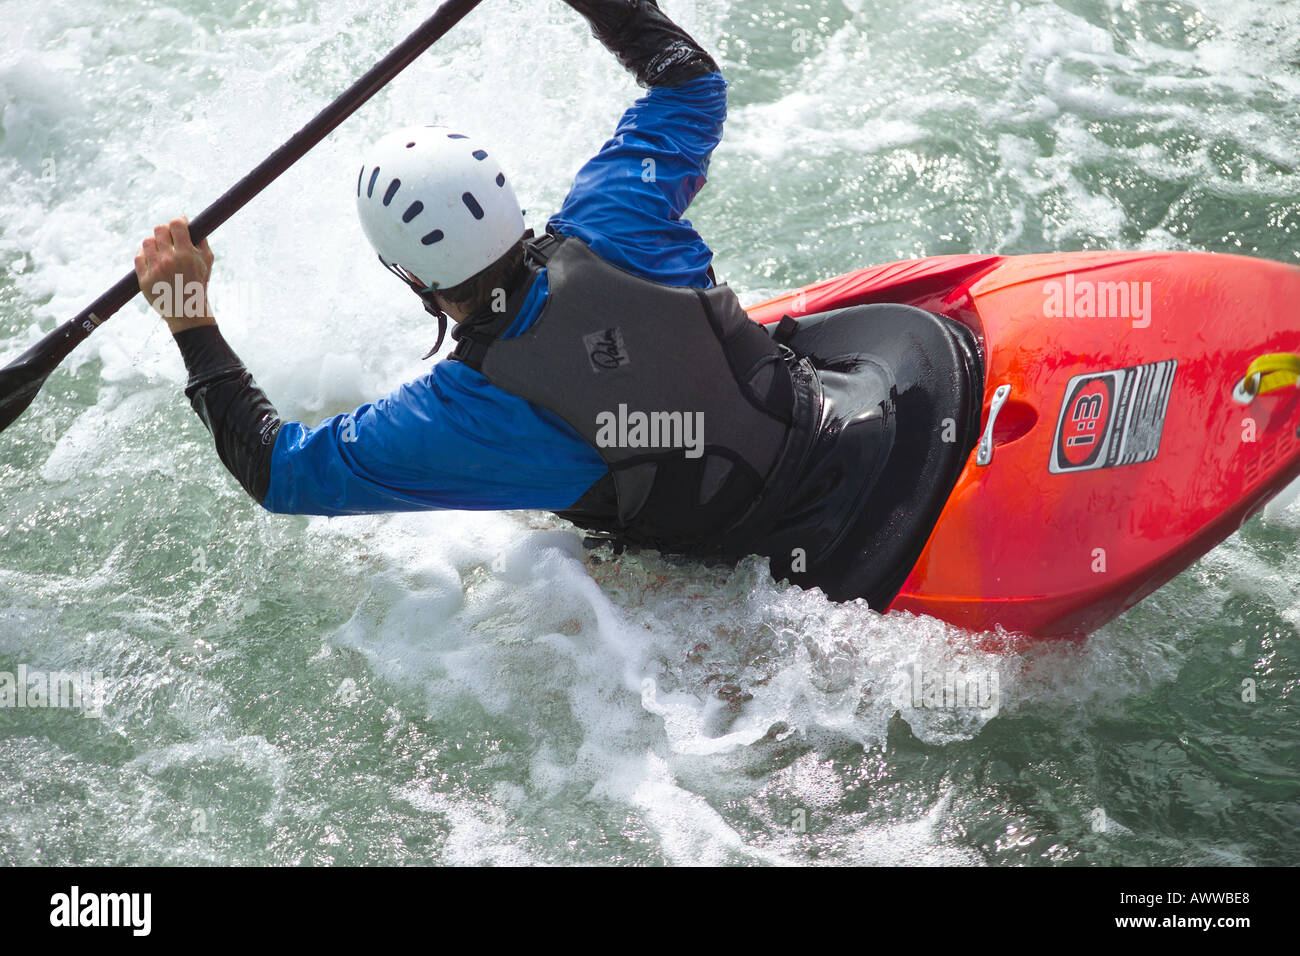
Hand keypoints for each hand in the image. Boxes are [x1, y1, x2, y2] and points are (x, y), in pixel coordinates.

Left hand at [134, 217, 216, 332]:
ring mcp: (155, 270)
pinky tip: (153, 258)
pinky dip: (145, 255)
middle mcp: (169, 261)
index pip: (176, 224)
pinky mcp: (144, 279)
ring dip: (154, 243)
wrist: (188, 311)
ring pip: (147, 242)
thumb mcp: (207, 262)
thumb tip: (188, 221)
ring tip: (161, 250)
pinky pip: (139, 257)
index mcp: (187, 255)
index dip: (178, 221)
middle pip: (159, 230)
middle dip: (166, 231)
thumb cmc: (199, 283)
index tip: (180, 225)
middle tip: (170, 238)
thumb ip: (201, 240)